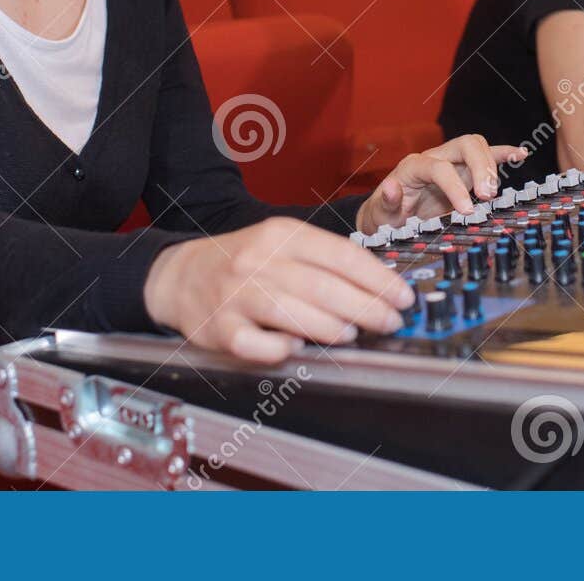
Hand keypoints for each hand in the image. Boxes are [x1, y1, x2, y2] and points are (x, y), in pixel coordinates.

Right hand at [143, 218, 413, 363]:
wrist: (179, 275)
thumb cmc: (243, 262)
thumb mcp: (280, 245)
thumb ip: (323, 261)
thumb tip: (378, 288)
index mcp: (281, 234)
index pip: (341, 255)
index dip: (378, 278)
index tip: (403, 296)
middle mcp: (259, 261)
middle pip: (323, 286)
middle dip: (366, 307)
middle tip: (390, 321)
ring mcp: (237, 295)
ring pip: (294, 313)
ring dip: (331, 327)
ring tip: (353, 335)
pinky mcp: (220, 328)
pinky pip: (256, 344)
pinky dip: (280, 349)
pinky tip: (296, 347)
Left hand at [356, 134, 528, 233]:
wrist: (390, 215)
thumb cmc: (386, 214)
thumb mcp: (380, 213)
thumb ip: (386, 202)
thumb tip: (391, 186)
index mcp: (414, 166)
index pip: (440, 167)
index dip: (455, 187)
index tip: (466, 210)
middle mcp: (435, 158)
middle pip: (464, 145)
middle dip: (480, 167)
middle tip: (487, 196)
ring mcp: (452, 162)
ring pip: (478, 148)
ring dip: (491, 166)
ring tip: (494, 192)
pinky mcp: (465, 171)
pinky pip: (487, 156)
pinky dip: (504, 154)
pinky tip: (520, 154)